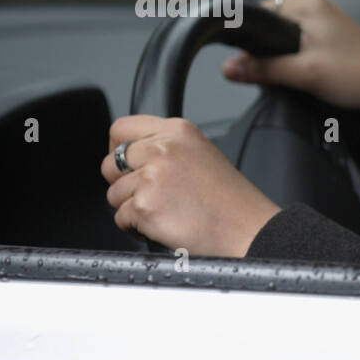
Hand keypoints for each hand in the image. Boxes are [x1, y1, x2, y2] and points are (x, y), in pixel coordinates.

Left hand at [102, 116, 281, 256]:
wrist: (249, 231)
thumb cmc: (233, 203)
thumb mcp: (203, 156)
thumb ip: (167, 149)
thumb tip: (133, 157)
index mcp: (178, 131)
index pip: (121, 128)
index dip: (118, 149)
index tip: (128, 166)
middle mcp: (163, 148)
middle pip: (110, 163)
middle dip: (123, 183)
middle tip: (151, 196)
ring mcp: (152, 176)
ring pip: (113, 194)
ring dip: (131, 208)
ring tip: (165, 214)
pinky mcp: (145, 206)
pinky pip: (120, 219)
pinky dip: (137, 228)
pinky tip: (163, 227)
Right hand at [221, 0, 359, 121]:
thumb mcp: (304, 74)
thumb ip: (263, 70)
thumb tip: (228, 68)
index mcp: (307, 3)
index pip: (259, 17)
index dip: (253, 45)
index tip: (255, 66)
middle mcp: (316, 7)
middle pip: (271, 31)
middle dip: (271, 57)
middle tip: (287, 77)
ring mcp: (325, 23)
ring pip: (286, 43)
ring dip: (286, 63)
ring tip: (304, 78)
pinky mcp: (331, 40)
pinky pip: (301, 49)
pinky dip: (300, 65)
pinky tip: (311, 79)